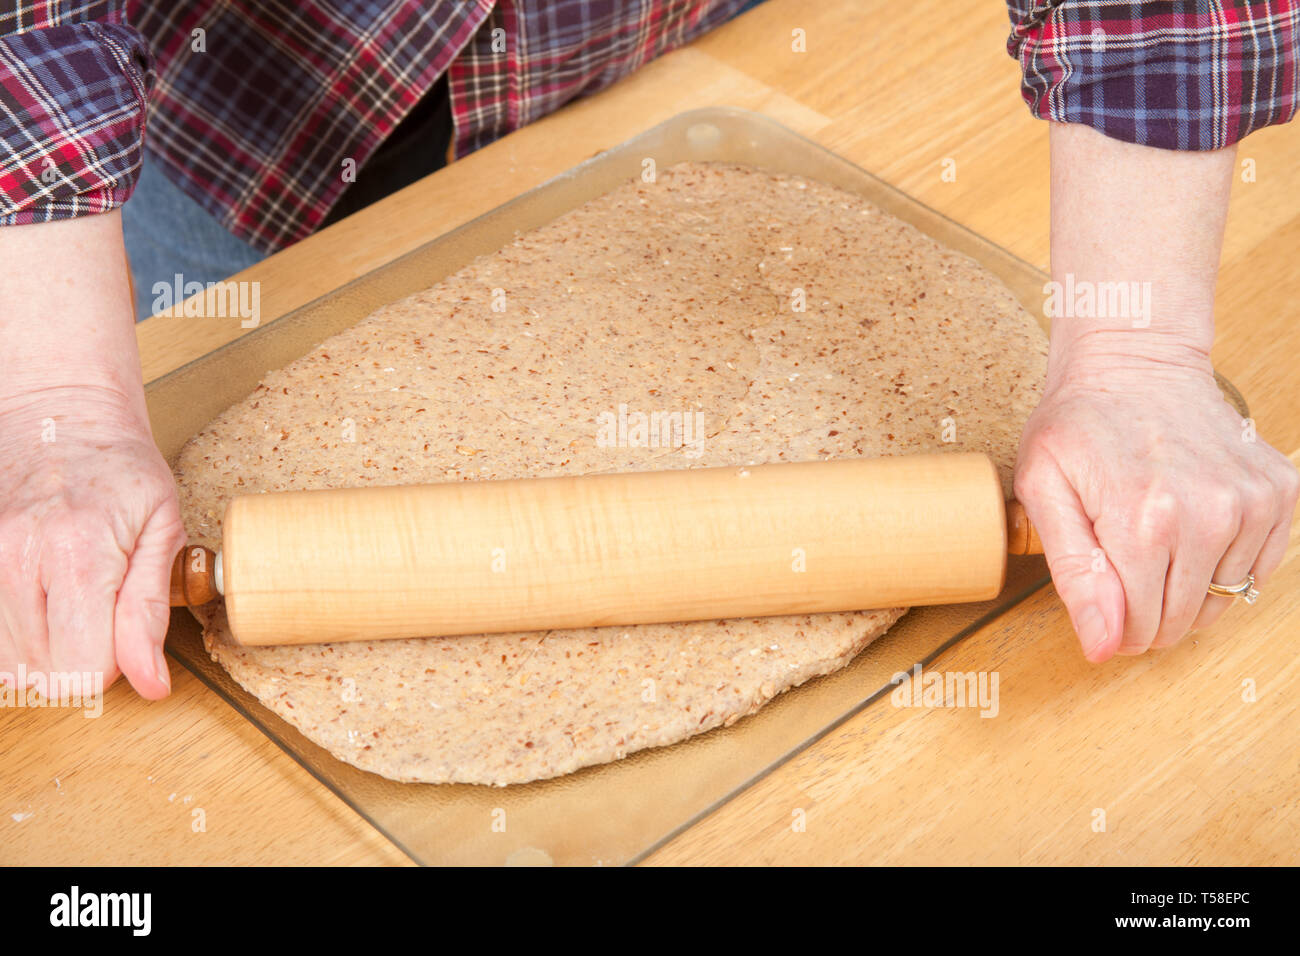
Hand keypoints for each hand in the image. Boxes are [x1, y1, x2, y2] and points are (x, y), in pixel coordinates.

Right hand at [0, 385, 185, 698]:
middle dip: (81, 658)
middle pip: (45, 673)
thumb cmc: (120, 470)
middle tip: (100, 608)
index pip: (84, 670)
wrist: (58, 419)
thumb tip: (151, 684)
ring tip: (68, 599)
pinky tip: (39, 602)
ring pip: (10, 664)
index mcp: (76, 554)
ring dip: (45, 649)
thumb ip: (150, 611)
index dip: (115, 663)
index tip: (125, 629)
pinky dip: (15, 636)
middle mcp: (15, 562)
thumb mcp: (162, 531)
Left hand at [1013, 343, 1297, 661]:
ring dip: (1186, 586)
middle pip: (1182, 620)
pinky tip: (1191, 528)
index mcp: (1146, 521)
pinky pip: (1258, 569)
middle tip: (1121, 566)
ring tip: (1154, 538)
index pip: (1137, 628)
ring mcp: (1255, 504)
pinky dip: (1224, 563)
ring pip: (1222, 600)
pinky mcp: (1282, 493)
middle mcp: (1211, 515)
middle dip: (1147, 612)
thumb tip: (1103, 646)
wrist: (1135, 361)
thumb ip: (1074, 574)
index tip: (1099, 598)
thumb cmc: (1079, 423)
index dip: (1112, 625)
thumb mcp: (1044, 491)